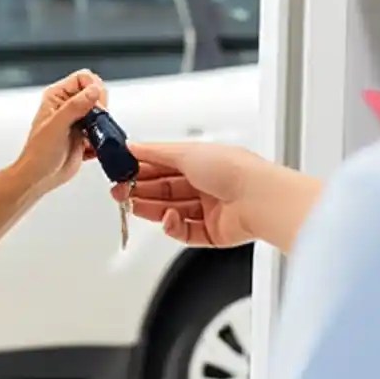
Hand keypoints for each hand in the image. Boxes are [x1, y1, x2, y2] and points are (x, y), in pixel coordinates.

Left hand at [13, 69, 107, 193]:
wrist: (40, 178)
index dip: (93, 88)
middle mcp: (67, 106)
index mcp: (57, 96)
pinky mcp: (84, 135)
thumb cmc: (38, 153)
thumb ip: (75, 106)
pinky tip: (92, 146)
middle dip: (101, 106)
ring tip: (94, 134)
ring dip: (102, 123)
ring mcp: (77, 121)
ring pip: (100, 112)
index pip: (83, 78)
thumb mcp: (56, 125)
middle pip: (95, 93)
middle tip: (96, 120)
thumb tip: (93, 91)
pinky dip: (102, 137)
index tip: (96, 104)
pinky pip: (101, 130)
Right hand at [110, 142, 262, 247]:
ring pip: (172, 211)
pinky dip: (173, 227)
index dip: (141, 169)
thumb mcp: (185, 152)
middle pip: (165, 190)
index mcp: (201, 162)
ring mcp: (210, 209)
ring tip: (134, 206)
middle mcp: (206, 185)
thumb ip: (155, 152)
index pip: (164, 165)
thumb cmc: (232, 169)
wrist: (259, 199)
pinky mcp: (214, 233)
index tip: (121, 172)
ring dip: (152, 209)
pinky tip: (168, 219)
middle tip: (120, 192)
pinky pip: (186, 232)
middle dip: (141, 191)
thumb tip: (132, 146)